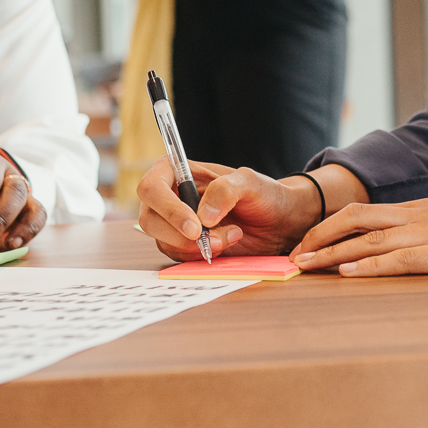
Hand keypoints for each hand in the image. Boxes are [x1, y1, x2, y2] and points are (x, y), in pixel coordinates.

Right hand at [137, 160, 331, 260]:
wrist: (277, 221)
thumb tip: (203, 216)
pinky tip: (226, 245)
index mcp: (176, 171)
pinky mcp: (184, 245)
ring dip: (196, 246)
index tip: (195, 226)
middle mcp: (170, 197)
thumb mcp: (250, 182)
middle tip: (211, 238)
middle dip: (181, 234)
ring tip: (231, 236)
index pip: (151, 188)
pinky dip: (200, 256)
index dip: (168, 209)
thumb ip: (226, 190)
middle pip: (150, 219)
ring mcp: (174, 223)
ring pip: (164, 241)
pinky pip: (178, 256)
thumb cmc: (263, 194)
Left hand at [289, 190, 427, 277]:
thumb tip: (426, 253)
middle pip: (355, 219)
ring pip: (369, 239)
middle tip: (291, 257)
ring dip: (331, 254)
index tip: (305, 242)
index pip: (364, 213)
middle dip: (317, 238)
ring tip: (303, 266)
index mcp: (425, 210)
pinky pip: (402, 259)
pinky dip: (371, 265)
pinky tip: (349, 273)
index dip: (330, 227)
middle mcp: (421, 217)